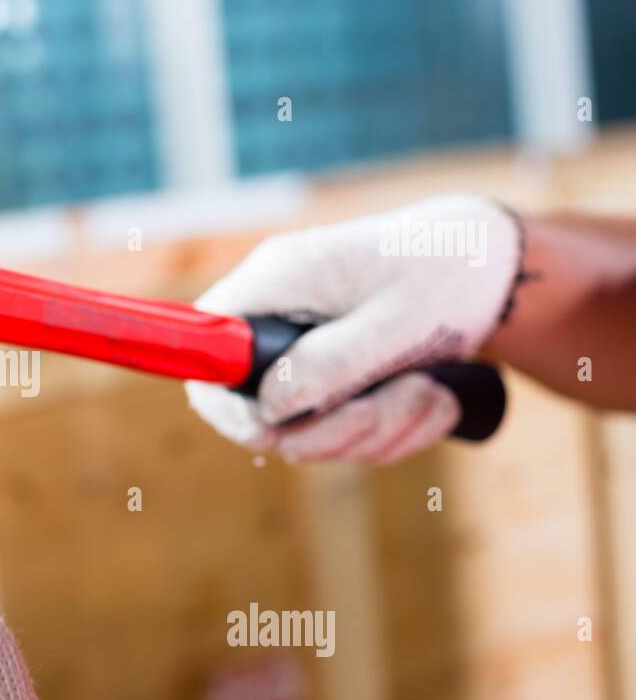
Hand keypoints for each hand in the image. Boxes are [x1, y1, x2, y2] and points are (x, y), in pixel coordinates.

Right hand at [187, 195, 520, 463]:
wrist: (494, 267)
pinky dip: (392, 431)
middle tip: (394, 408)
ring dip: (377, 432)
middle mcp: (277, 316)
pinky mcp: (330, 376)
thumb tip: (270, 410)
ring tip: (434, 394)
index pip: (204, 349)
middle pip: (256, 408)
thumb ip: (332, 363)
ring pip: (308, 430)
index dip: (224, 404)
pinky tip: (433, 399)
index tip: (274, 431)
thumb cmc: (449, 274)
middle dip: (330, 430)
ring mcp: (302, 350)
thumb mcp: (399, 321)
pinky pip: (343, 432)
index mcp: (277, 280)